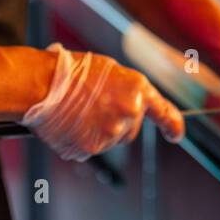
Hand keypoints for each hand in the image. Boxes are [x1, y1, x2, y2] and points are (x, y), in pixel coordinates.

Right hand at [21, 43, 184, 160]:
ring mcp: (110, 134)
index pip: (164, 112)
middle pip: (131, 130)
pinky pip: (90, 149)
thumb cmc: (72, 71)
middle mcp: (129, 113)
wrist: (43, 83)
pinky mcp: (91, 149)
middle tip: (94, 108)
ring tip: (78, 113)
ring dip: (98, 131)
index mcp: (137, 89)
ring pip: (110, 141)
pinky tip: (70, 124)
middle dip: (118, 123)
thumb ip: (127, 90)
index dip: (173, 125)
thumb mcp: (110, 70)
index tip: (176, 134)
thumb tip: (130, 104)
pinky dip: (81, 140)